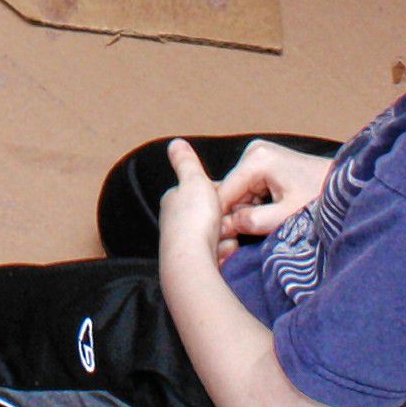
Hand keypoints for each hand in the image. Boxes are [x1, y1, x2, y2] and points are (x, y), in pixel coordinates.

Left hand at [155, 139, 229, 272]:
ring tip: (227, 239)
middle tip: (231, 220)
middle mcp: (175, 223)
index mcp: (173, 200)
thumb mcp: (194, 180)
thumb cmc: (194, 220)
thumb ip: (186, 162)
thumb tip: (175, 143)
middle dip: (225, 217)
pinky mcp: (195, 263)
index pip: (202, 191)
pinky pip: (218, 254)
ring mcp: (184, 244)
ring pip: (217, 234)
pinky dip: (225, 252)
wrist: (192, 262)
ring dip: (226, 236)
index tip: (232, 196)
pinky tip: (226, 252)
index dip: (221, 192)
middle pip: (211, 214)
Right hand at [214, 141, 333, 253]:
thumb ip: (251, 222)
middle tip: (248, 238)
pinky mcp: (266, 163)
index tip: (222, 244)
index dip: (220, 219)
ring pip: (238, 193)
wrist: (349, 186)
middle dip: (236, 216)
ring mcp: (259, 155)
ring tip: (267, 226)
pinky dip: (255, 206)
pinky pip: (249, 189)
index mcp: (257, 159)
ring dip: (247, 212)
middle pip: (230, 192)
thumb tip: (222, 228)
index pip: (223, 193)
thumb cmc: (322, 198)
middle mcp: (254, 152)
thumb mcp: (285, 216)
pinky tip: (270, 216)